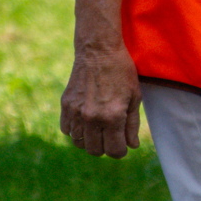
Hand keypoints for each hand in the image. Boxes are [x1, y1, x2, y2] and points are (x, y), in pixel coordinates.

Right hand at [60, 42, 142, 156]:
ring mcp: (76, 112)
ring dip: (89, 140)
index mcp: (112, 116)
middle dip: (105, 148)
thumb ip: (132, 124)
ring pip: (79, 143)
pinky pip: (67, 130)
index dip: (120, 151)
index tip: (122, 145)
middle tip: (111, 137)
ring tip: (98, 128)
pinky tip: (85, 120)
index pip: (114, 151)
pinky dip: (75, 130)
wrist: (98, 49)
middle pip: (95, 151)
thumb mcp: (134, 96)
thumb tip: (132, 146)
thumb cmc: (121, 71)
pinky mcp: (66, 105)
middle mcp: (92, 117)